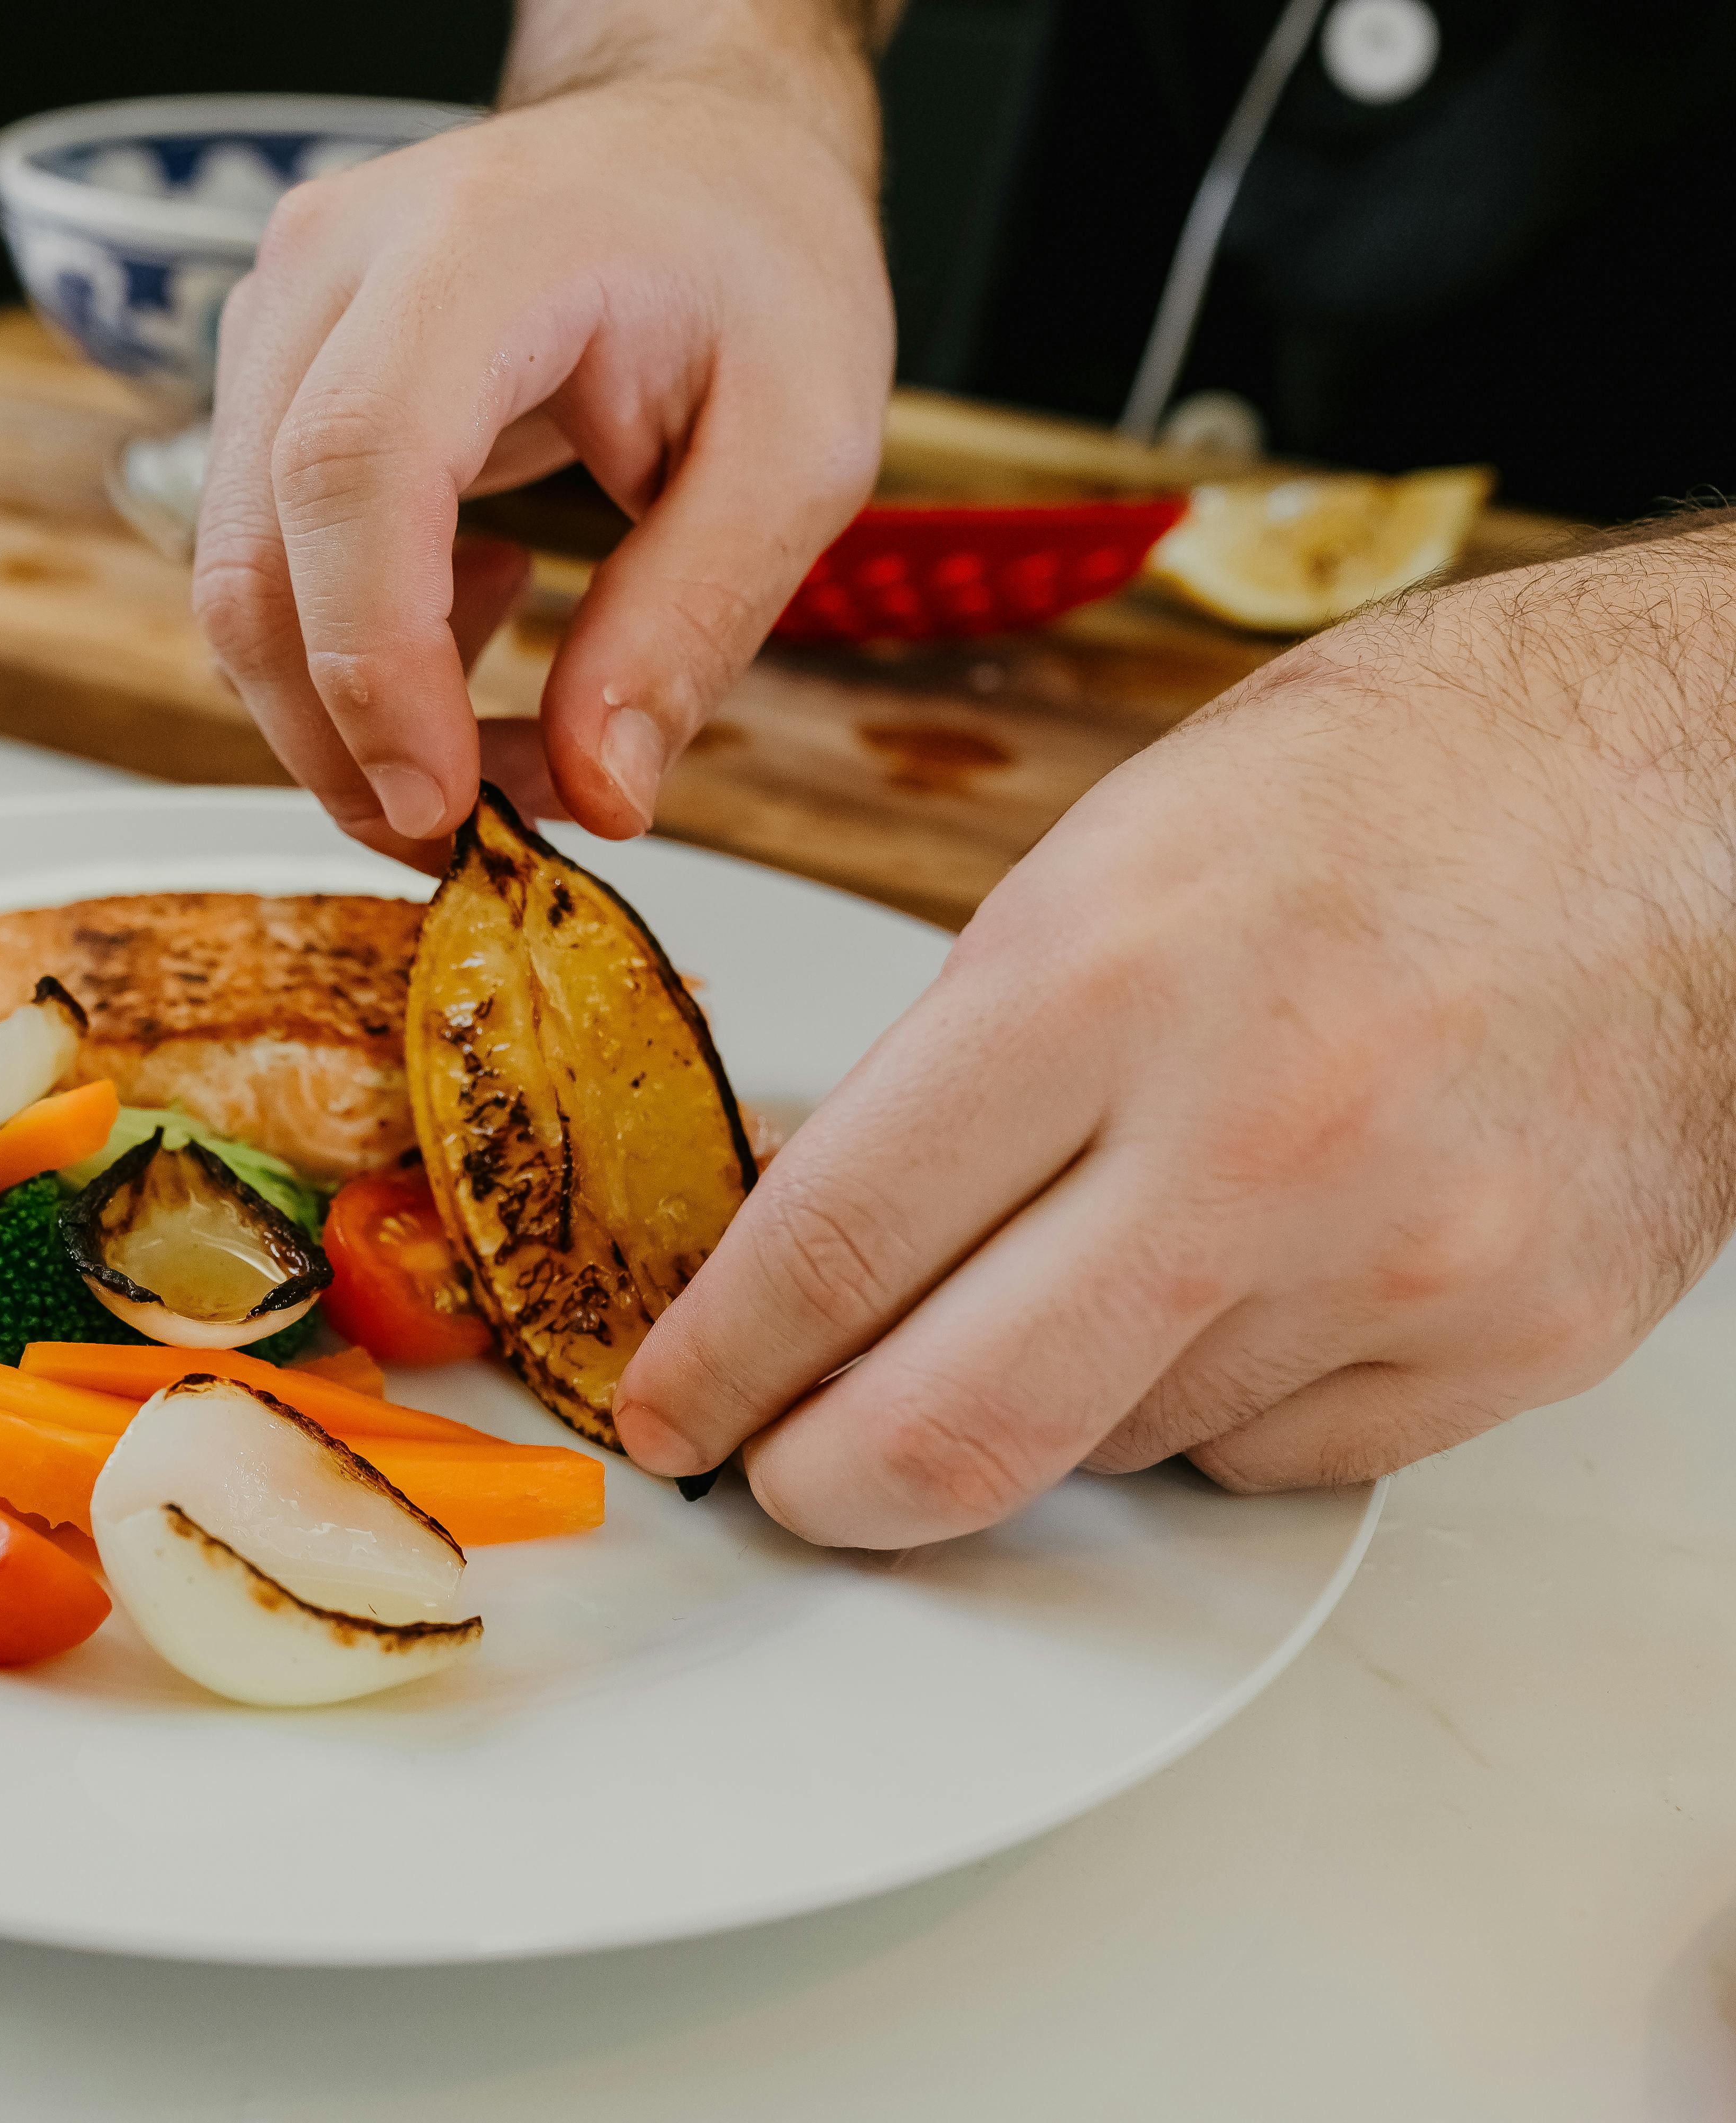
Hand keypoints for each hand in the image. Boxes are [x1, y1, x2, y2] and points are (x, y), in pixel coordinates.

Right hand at [192, 7, 893, 866]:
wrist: (691, 145)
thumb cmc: (754, 262)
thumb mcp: (802, 444)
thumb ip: (694, 620)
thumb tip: (599, 794)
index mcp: (477, 248)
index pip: (356, 469)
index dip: (374, 662)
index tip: (443, 803)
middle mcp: (333, 267)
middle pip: (258, 550)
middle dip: (343, 735)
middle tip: (466, 835)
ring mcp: (276, 316)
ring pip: (237, 576)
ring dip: (346, 708)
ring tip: (501, 723)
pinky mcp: (265, 374)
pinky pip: (263, 556)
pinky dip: (349, 646)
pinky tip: (474, 608)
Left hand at [617, 527, 1735, 1545]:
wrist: (1693, 796)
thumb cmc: (1390, 795)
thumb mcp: (1099, 874)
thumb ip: (955, 1076)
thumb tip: (820, 1248)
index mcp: (1102, 981)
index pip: (832, 1248)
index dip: (717, 1366)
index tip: (667, 1410)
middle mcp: (1252, 1138)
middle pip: (948, 1427)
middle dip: (821, 1485)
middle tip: (780, 1475)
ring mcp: (1397, 1261)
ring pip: (1104, 1446)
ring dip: (1037, 1404)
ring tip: (1079, 1279)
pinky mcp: (1511, 1343)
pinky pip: (1265, 1455)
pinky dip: (1202, 1404)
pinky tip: (1236, 1286)